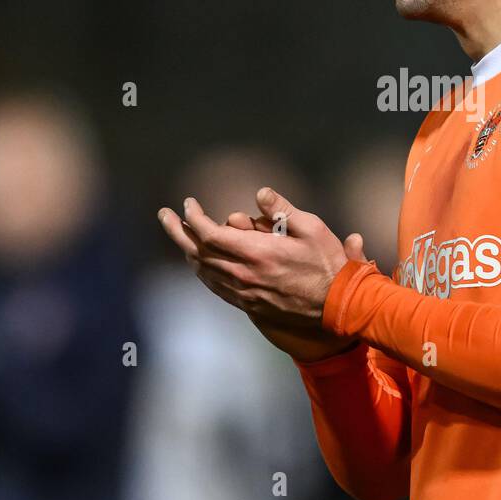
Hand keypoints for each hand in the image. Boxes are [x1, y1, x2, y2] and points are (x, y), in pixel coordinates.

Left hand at [157, 187, 366, 359]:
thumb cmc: (327, 265)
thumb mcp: (312, 228)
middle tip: (164, 215)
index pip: (210, 234)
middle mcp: (243, 274)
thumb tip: (259, 193)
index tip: (188, 203)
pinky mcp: (249, 304)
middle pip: (198, 253)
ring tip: (180, 234)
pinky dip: (202, 270)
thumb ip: (282, 209)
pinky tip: (199, 263)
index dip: (194, 217)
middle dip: (178, 231)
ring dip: (187, 251)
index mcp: (256, 253)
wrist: (336, 307)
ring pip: (204, 271)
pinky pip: (215, 286)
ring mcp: (244, 292)